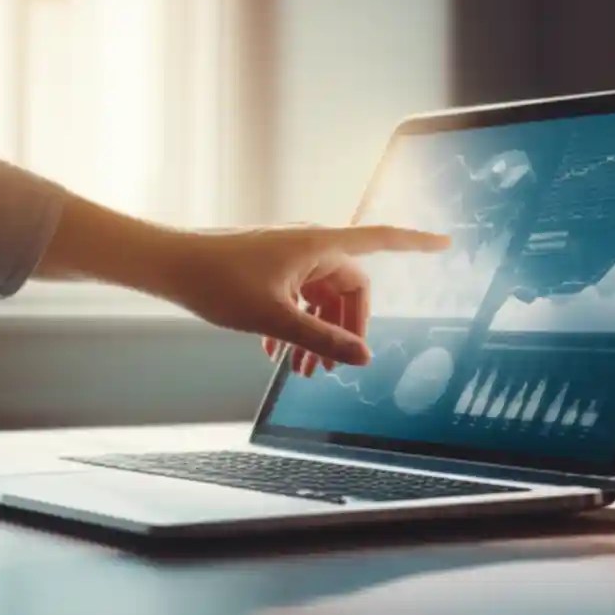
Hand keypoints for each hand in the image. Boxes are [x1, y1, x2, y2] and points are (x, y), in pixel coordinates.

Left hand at [38, 197, 449, 372]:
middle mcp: (309, 245)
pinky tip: (274, 355)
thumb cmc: (218, 280)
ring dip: (316, 334)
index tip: (446, 243)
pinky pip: (297, 296)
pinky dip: (294, 325)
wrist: (168, 264)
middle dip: (346, 330)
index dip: (416, 243)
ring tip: (302, 374)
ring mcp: (289, 256)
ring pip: (320, 298)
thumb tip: (364, 357)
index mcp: (320, 245)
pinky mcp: (269, 268)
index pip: (381, 240)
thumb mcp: (276, 317)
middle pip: (349, 288)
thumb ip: (322, 340)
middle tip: (331, 369)